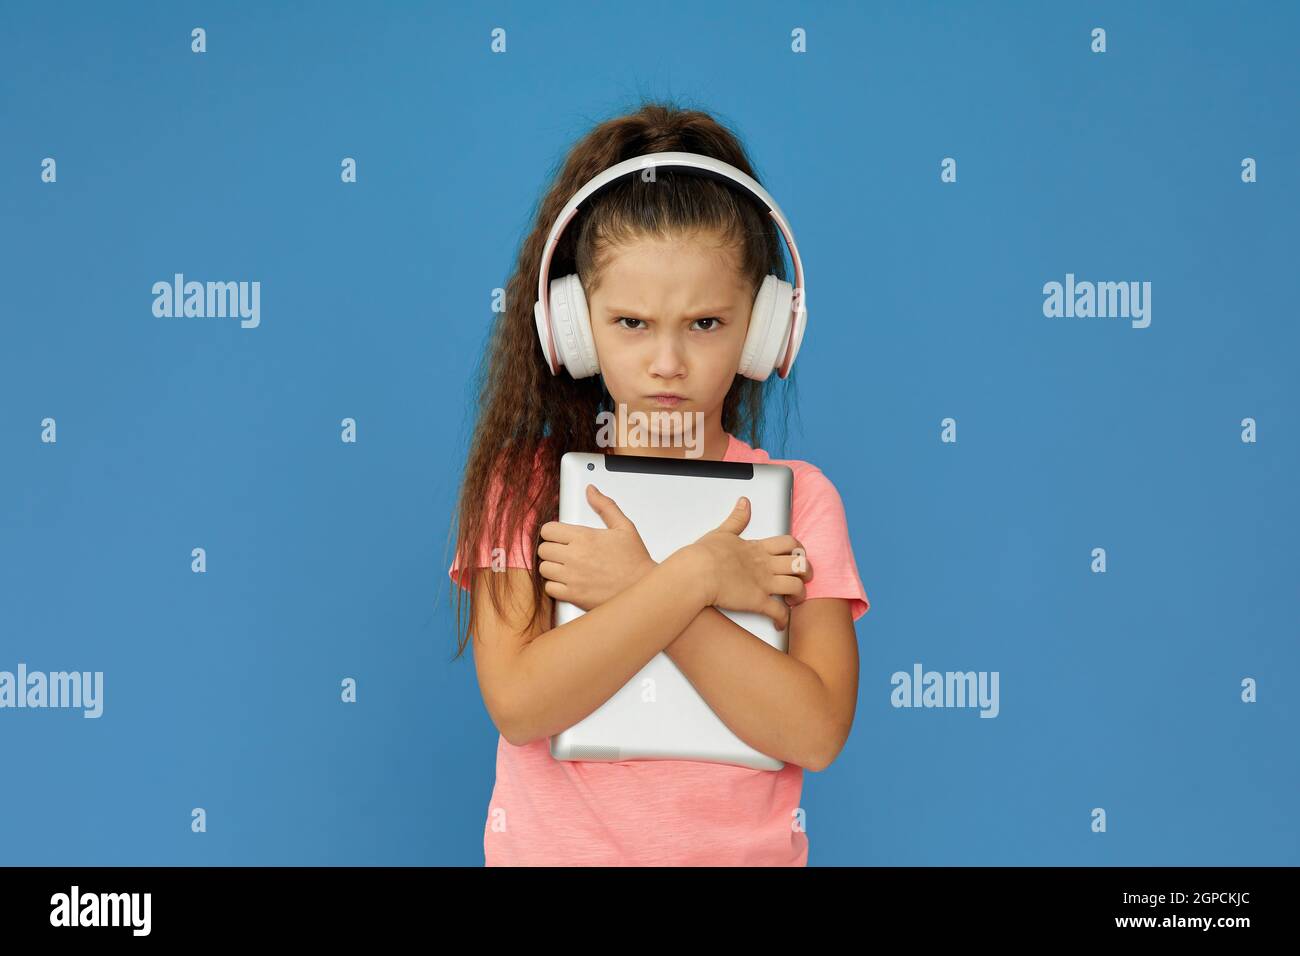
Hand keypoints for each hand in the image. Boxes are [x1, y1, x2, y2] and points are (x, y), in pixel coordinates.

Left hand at [537, 483, 655, 611]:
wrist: (642, 588)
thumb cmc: (635, 560)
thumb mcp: (624, 527)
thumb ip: (605, 506)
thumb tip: (591, 491)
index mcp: (584, 537)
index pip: (548, 530)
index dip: (552, 532)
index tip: (558, 537)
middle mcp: (574, 556)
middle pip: (543, 549)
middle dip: (551, 549)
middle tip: (563, 551)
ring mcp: (572, 577)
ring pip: (543, 569)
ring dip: (552, 567)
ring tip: (565, 566)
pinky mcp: (573, 595)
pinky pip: (549, 588)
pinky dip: (555, 586)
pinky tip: (567, 581)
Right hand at [686, 497, 814, 629]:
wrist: (695, 573)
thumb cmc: (704, 555)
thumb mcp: (722, 532)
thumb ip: (737, 518)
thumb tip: (744, 503)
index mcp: (758, 548)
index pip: (789, 542)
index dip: (798, 549)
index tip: (797, 555)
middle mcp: (765, 565)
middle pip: (799, 563)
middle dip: (807, 571)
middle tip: (804, 577)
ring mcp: (763, 583)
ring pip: (796, 587)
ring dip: (800, 595)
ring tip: (795, 600)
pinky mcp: (757, 601)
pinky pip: (779, 612)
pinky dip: (783, 619)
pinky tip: (780, 622)